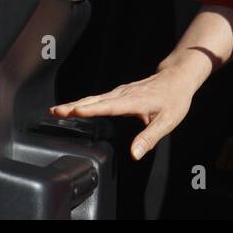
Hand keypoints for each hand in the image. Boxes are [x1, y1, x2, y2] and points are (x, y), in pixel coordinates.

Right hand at [49, 59, 201, 161]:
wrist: (177, 78)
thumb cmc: (174, 99)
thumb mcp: (168, 121)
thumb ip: (150, 137)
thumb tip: (135, 154)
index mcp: (134, 101)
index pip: (109, 106)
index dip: (91, 110)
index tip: (74, 112)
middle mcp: (124, 94)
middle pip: (95, 101)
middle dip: (73, 106)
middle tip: (54, 111)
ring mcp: (120, 92)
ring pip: (94, 98)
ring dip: (74, 104)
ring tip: (56, 110)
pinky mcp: (119, 93)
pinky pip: (98, 98)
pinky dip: (83, 102)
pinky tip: (73, 108)